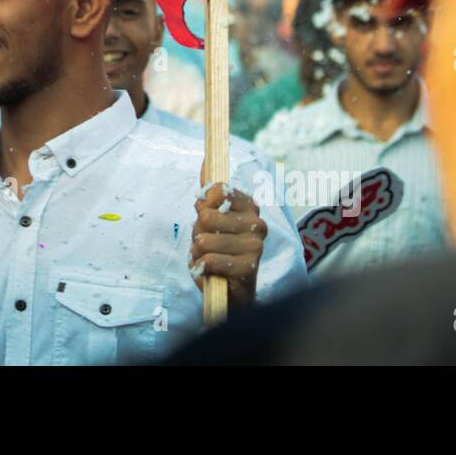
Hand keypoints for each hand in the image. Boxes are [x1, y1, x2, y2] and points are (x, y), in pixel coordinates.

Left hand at [190, 183, 265, 306]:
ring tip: (210, 260)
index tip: (207, 218)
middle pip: (206, 217)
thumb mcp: (210, 221)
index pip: (218, 190)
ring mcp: (255, 247)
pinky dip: (202, 269)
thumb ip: (207, 195)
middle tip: (209, 245)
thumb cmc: (220, 253)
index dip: (203, 205)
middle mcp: (257, 224)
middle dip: (198, 234)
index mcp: (250, 208)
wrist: (231, 294)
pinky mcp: (249, 268)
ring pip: (203, 241)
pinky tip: (212, 273)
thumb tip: (206, 162)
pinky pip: (208, 261)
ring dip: (198, 254)